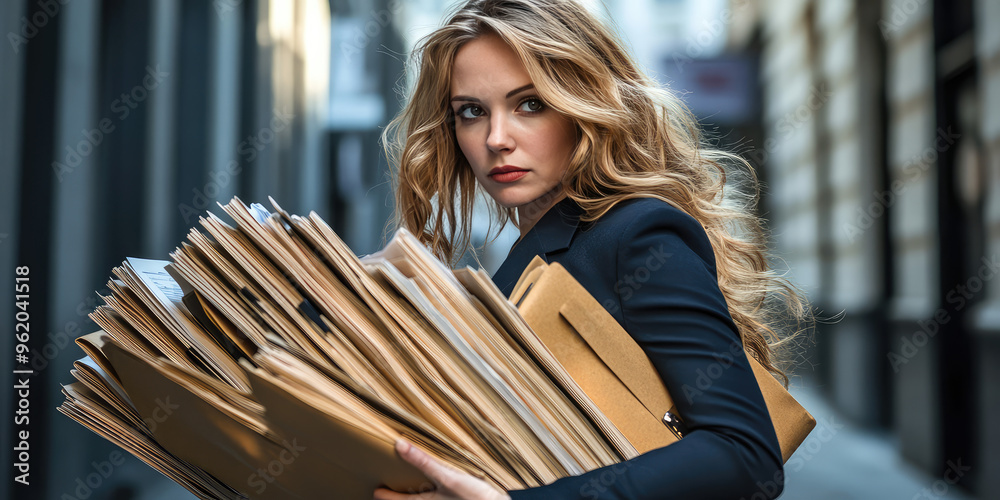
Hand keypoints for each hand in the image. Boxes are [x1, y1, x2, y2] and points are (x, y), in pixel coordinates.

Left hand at [373, 440, 510, 499]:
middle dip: (404, 495)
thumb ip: (424, 462)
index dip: (388, 496)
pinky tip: (444, 485)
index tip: (376, 492)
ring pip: (429, 498)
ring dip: (420, 493)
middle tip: (391, 488)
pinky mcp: (462, 498)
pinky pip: (443, 495)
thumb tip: (399, 445)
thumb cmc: (476, 499)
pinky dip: (436, 491)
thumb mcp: (448, 478)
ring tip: (415, 485)